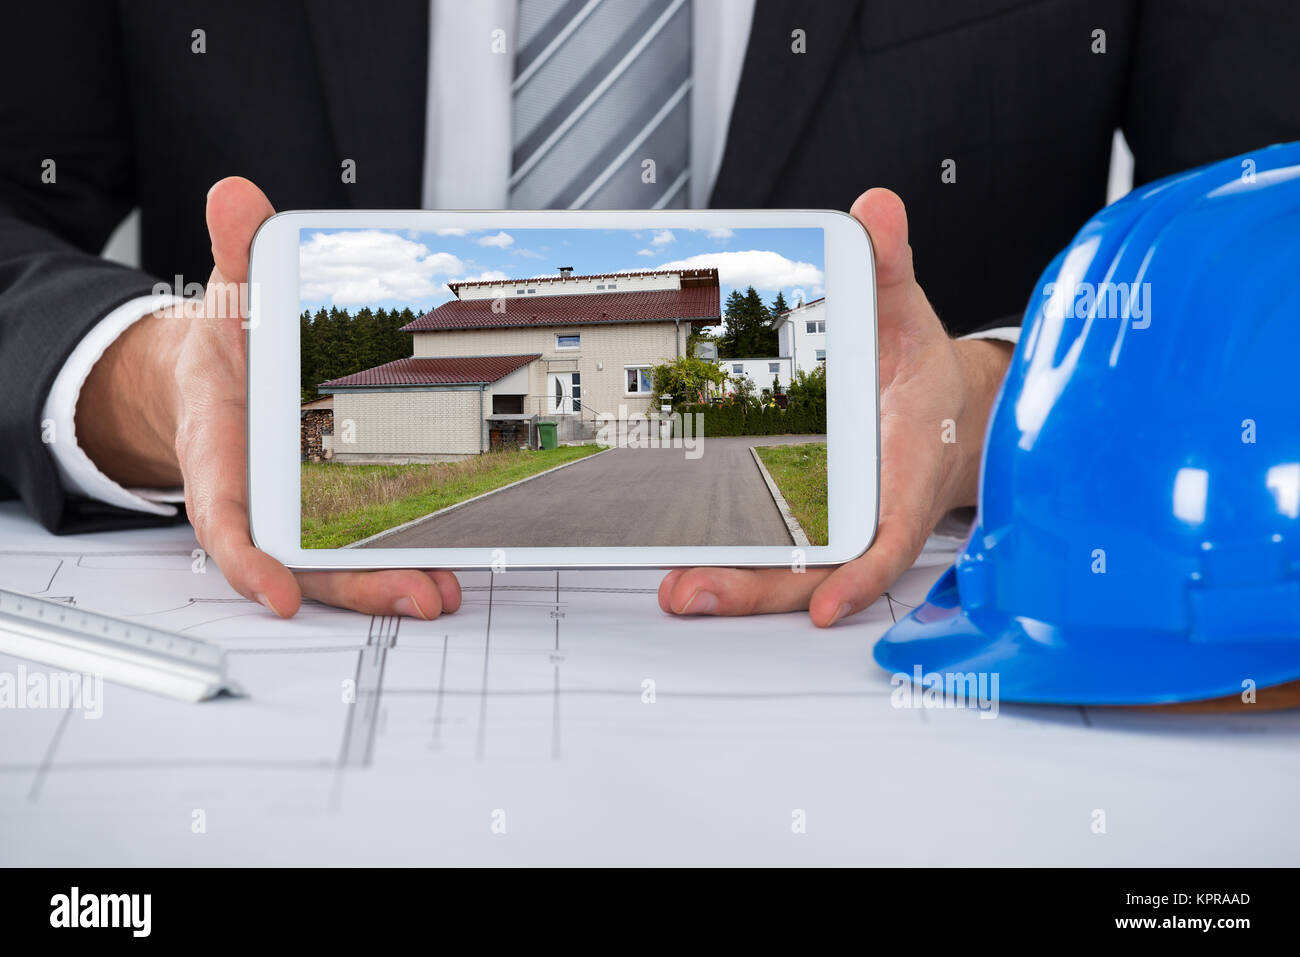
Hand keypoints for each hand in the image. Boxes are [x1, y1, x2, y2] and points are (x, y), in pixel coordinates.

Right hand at [76, 177, 460, 619]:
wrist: (222, 377)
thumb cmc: (227, 347)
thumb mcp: (233, 293)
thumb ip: (237, 251)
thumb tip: (236, 195)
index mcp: (221, 448)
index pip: (222, 515)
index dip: (246, 559)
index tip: (274, 590)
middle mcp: (256, 494)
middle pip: (296, 557)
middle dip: (354, 583)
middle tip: (416, 594)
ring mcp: (291, 510)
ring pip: (333, 564)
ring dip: (386, 583)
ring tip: (441, 593)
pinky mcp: (323, 511)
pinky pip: (356, 546)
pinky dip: (395, 561)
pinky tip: (443, 570)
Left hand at [658, 188, 1011, 626]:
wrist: (931, 407)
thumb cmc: (916, 368)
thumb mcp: (906, 310)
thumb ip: (889, 265)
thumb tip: (877, 209)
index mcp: (907, 464)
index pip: (892, 532)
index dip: (862, 573)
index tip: (827, 603)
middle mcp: (872, 508)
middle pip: (823, 567)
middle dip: (760, 589)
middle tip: (692, 591)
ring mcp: (840, 523)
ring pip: (792, 572)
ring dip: (736, 587)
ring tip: (676, 590)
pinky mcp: (810, 521)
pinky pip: (776, 555)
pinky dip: (740, 568)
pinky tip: (689, 571)